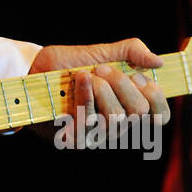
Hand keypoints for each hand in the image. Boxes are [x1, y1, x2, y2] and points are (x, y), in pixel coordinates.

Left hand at [28, 38, 169, 125]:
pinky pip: (90, 121)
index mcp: (127, 107)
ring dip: (102, 88)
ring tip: (86, 73)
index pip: (159, 115)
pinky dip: (86, 95)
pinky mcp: (75, 140)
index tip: (137, 76)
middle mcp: (115, 126)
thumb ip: (130, 52)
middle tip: (102, 69)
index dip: (155, 95)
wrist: (32, 71)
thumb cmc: (68, 65)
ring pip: (116, 117)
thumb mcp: (101, 52)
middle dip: (122, 84)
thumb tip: (159, 62)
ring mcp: (95, 135)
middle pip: (138, 112)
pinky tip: (79, 80)